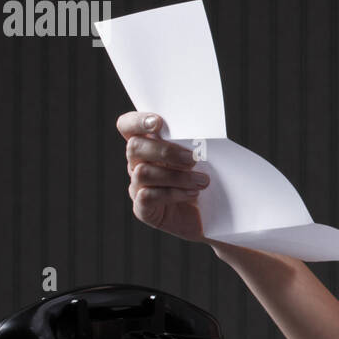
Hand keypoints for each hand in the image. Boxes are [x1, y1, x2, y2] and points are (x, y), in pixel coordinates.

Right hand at [116, 111, 210, 242]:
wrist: (211, 217)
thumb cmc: (204, 180)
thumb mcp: (200, 159)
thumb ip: (191, 144)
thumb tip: (197, 137)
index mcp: (148, 145)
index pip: (128, 126)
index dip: (137, 121)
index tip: (159, 123)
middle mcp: (137, 164)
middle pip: (134, 147)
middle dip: (166, 151)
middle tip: (194, 159)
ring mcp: (137, 187)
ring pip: (144, 172)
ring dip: (178, 176)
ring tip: (203, 181)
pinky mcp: (142, 209)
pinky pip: (147, 196)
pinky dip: (173, 193)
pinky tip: (192, 194)